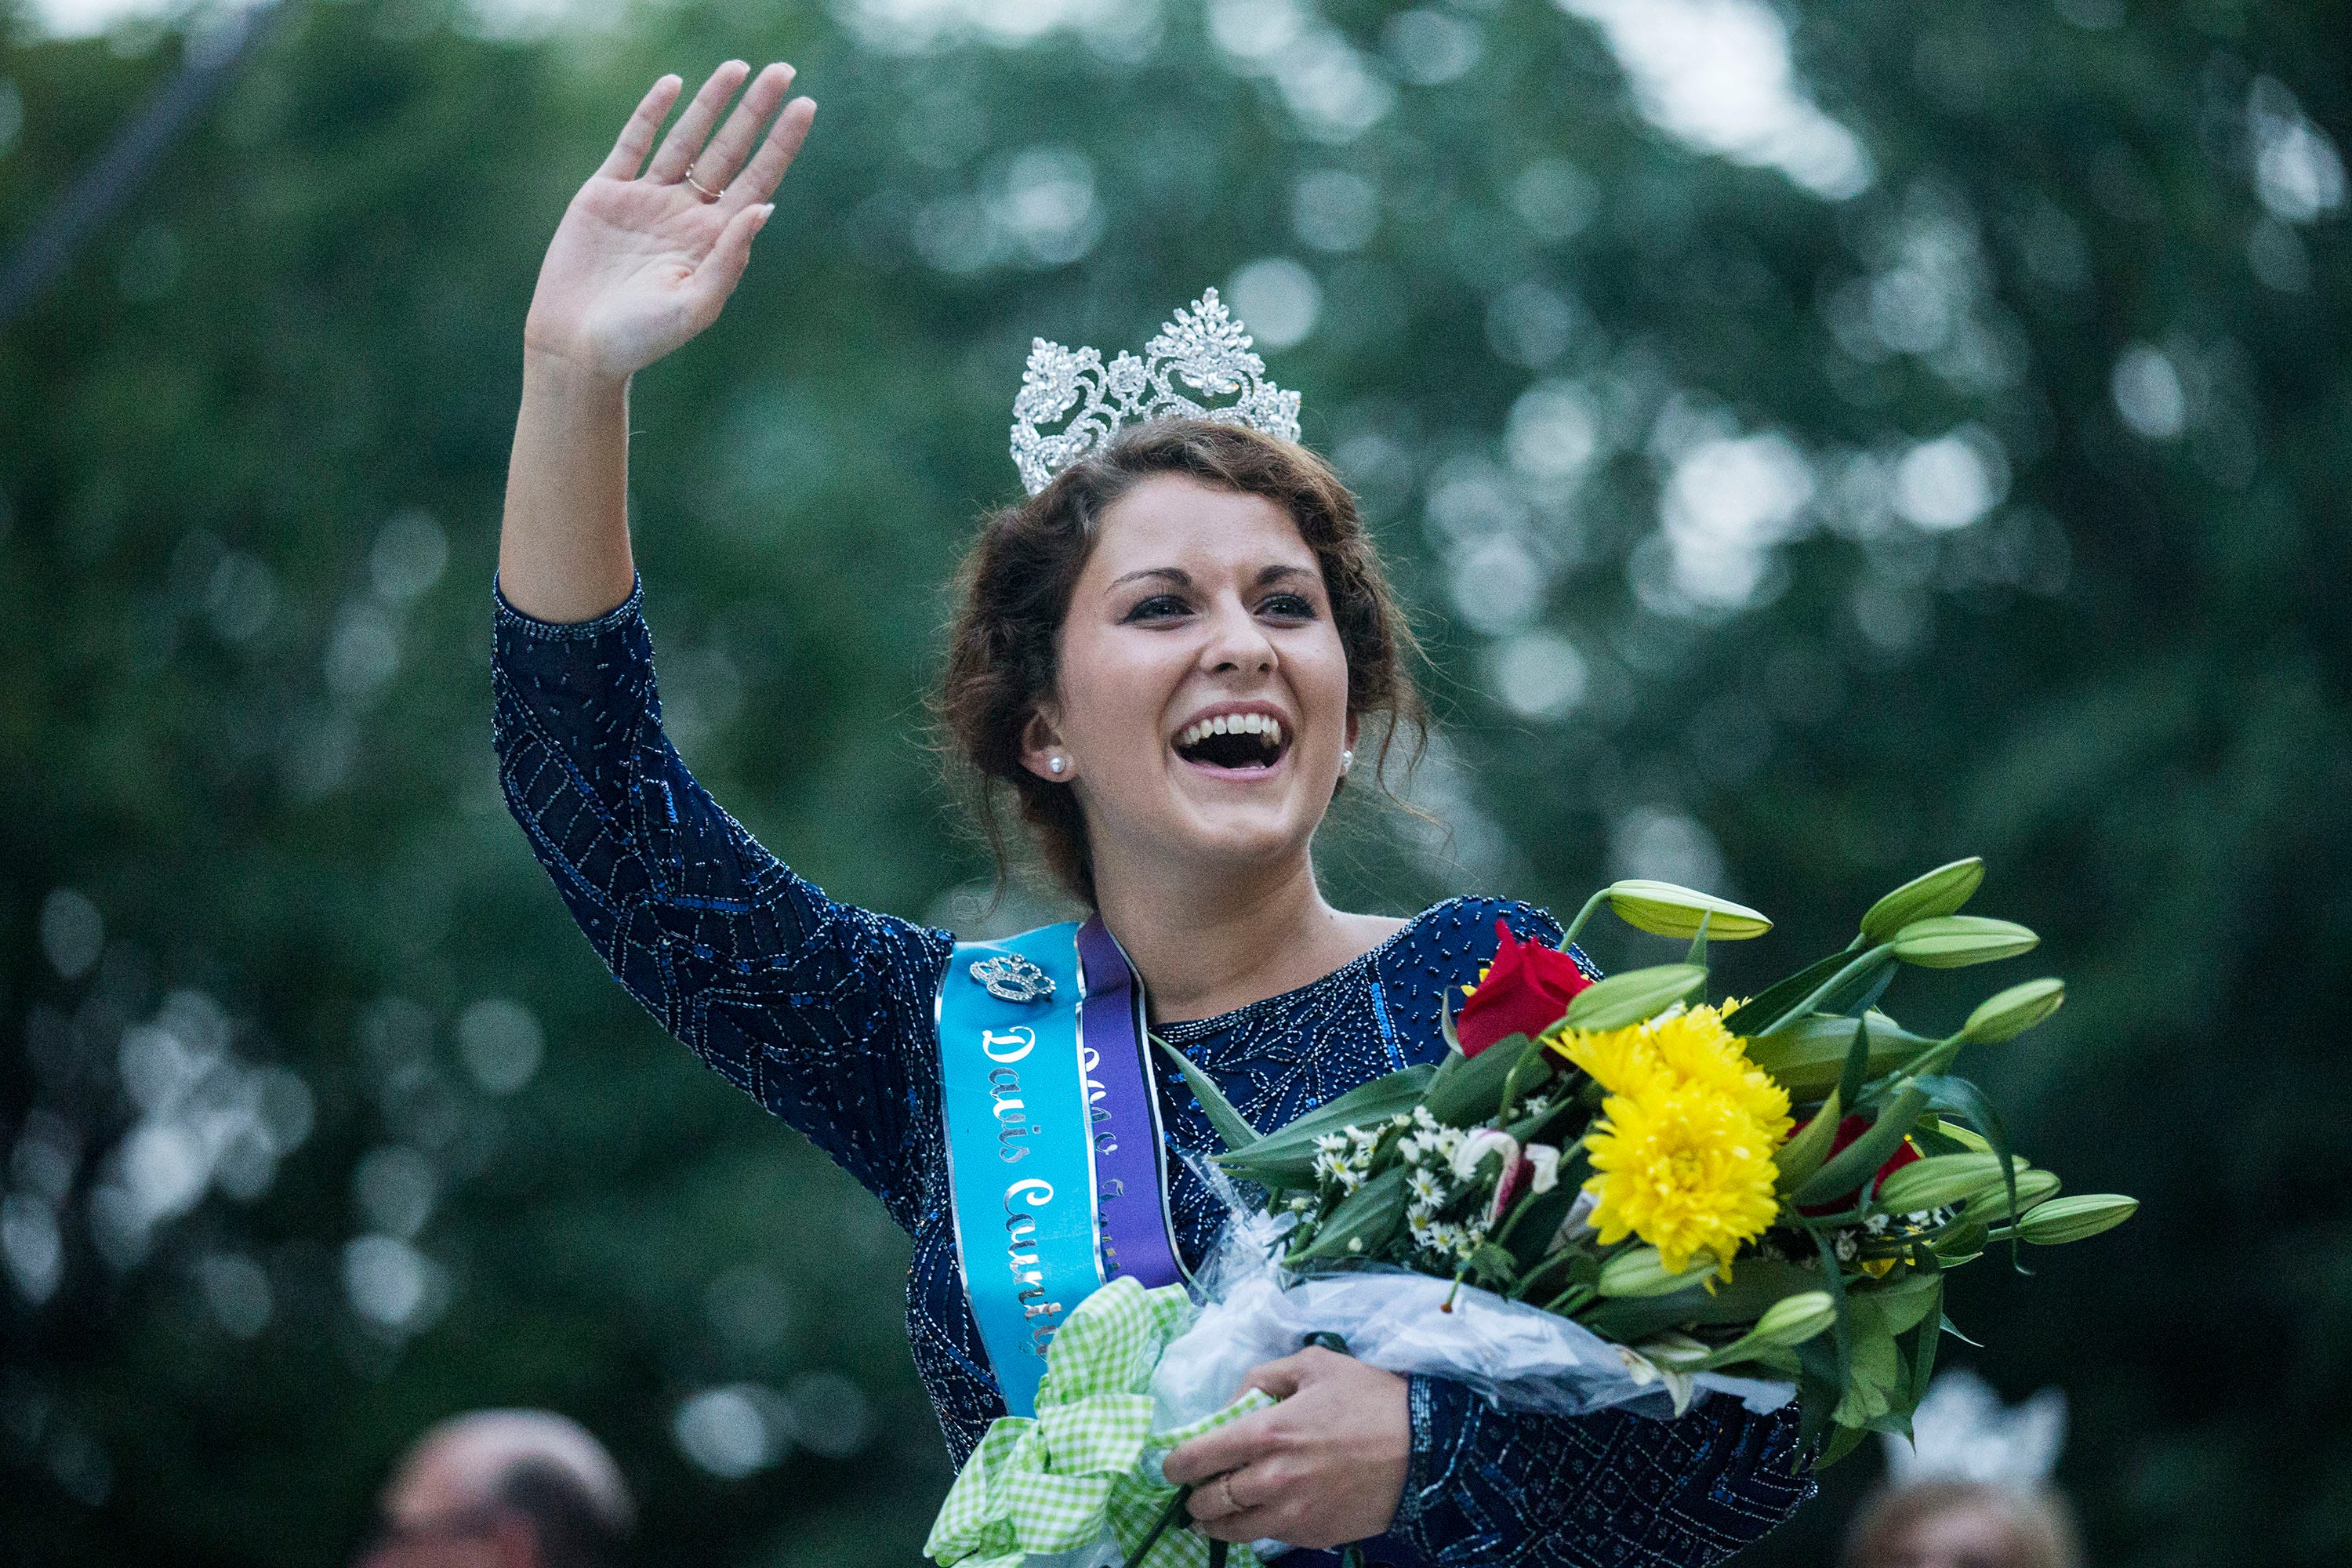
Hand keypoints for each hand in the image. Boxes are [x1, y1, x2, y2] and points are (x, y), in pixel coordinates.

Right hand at [523, 61, 815, 382]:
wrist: (576, 346)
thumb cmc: (640, 339)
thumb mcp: (695, 305)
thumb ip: (730, 258)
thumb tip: (765, 206)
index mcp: (714, 239)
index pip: (757, 179)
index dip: (782, 143)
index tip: (806, 105)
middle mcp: (686, 213)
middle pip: (730, 150)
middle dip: (755, 112)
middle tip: (783, 71)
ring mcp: (647, 200)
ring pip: (687, 139)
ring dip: (712, 103)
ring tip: (737, 67)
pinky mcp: (606, 194)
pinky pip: (634, 144)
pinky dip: (652, 114)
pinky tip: (674, 85)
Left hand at [1161, 1349, 1409, 1550]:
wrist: (1427, 1449)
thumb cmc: (1371, 1398)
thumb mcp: (1314, 1365)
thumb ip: (1262, 1377)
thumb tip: (1231, 1403)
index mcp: (1267, 1432)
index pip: (1196, 1456)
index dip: (1173, 1462)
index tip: (1171, 1462)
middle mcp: (1272, 1479)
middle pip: (1206, 1500)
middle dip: (1193, 1494)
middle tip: (1196, 1485)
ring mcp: (1292, 1514)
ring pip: (1230, 1529)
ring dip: (1214, 1519)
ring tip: (1214, 1508)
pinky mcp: (1312, 1536)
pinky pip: (1266, 1539)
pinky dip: (1254, 1528)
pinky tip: (1261, 1512)